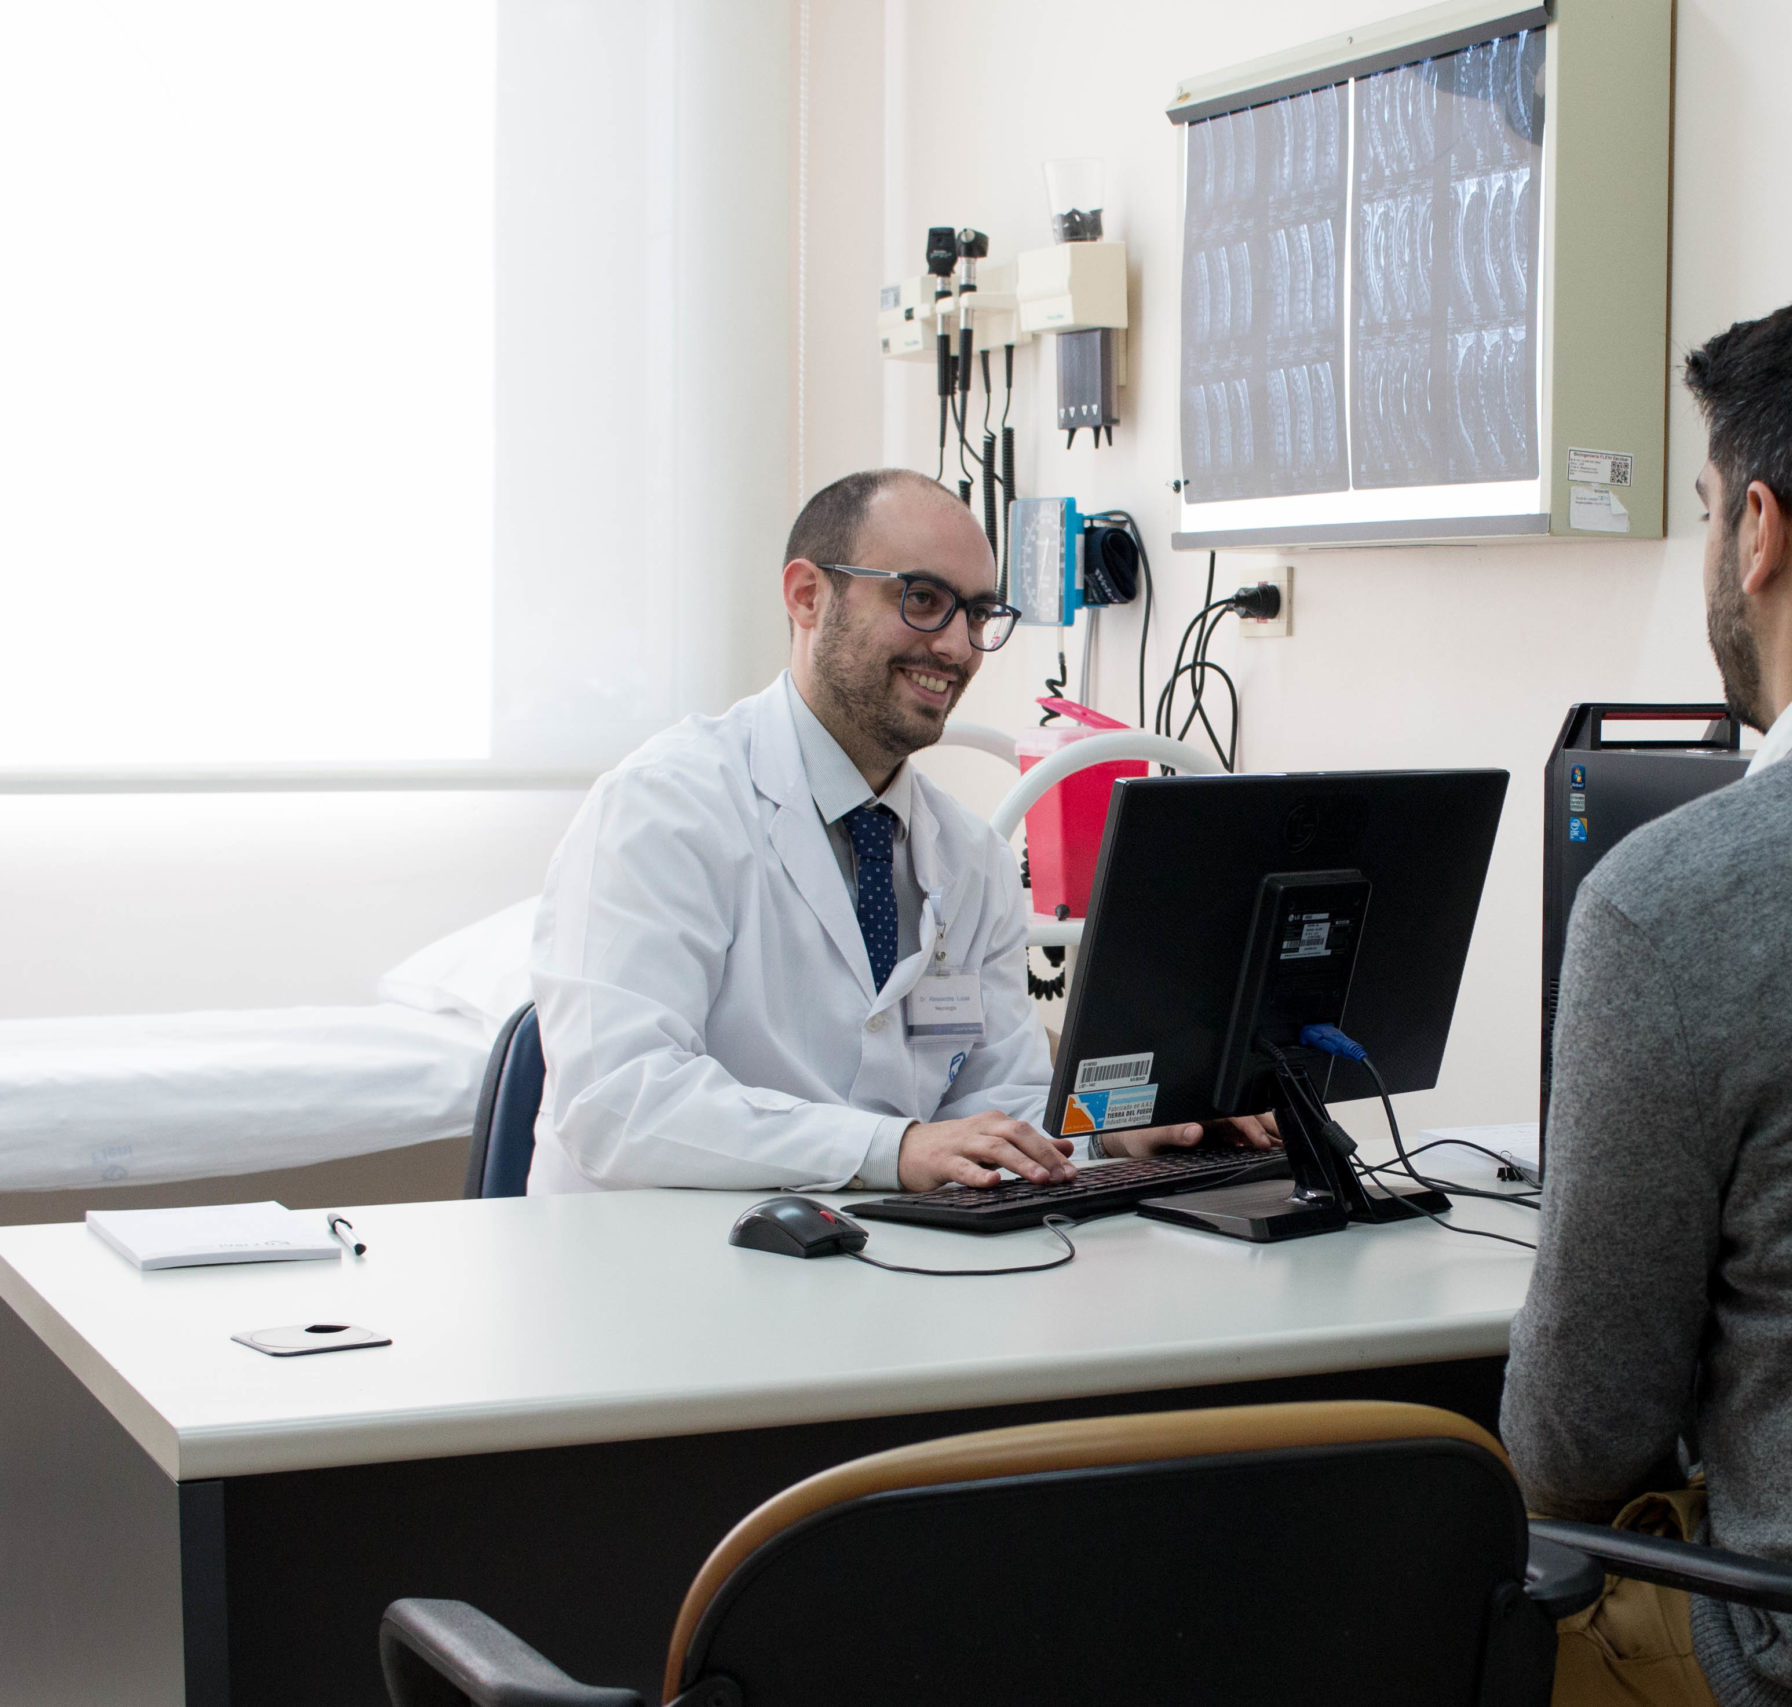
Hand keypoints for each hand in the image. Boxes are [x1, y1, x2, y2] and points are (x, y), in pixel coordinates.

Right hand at [898, 1112, 1077, 1191]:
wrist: (909, 1147)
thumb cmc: (956, 1146)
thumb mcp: (994, 1141)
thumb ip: (1029, 1145)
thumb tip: (1065, 1149)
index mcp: (995, 1123)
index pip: (1030, 1133)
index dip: (1052, 1152)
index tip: (1071, 1171)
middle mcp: (982, 1129)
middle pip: (1017, 1135)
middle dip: (1042, 1155)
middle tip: (1061, 1176)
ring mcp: (962, 1143)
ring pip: (995, 1148)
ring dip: (1020, 1163)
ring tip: (1039, 1178)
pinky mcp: (943, 1160)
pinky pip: (963, 1167)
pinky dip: (979, 1174)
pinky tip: (993, 1182)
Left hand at [1098, 1111, 1279, 1159]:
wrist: (1130, 1141)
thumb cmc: (1137, 1134)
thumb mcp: (1148, 1135)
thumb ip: (1170, 1132)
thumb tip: (1193, 1130)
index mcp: (1196, 1107)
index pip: (1231, 1112)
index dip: (1249, 1125)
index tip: (1260, 1141)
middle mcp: (1208, 1113)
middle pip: (1245, 1114)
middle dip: (1268, 1124)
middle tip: (1287, 1139)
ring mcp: (1214, 1123)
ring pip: (1247, 1124)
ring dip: (1265, 1133)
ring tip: (1283, 1144)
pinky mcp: (1216, 1135)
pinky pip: (1240, 1136)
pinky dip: (1255, 1142)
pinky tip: (1265, 1149)